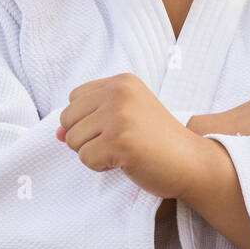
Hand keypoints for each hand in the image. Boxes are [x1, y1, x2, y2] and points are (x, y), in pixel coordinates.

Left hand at [57, 73, 204, 198]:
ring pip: (73, 140)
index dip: (88, 120)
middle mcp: (119, 93)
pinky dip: (101, 166)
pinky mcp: (119, 141)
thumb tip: (57, 133)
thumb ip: (90, 119)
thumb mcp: (126, 118)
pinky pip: (85, 159)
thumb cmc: (159, 142)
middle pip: (68, 119)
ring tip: (124, 151)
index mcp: (122, 82)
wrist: (193, 162)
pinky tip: (126, 161)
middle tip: (120, 142)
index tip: (119, 128)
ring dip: (94, 153)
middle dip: (86, 138)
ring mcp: (119, 116)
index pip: (74, 99)